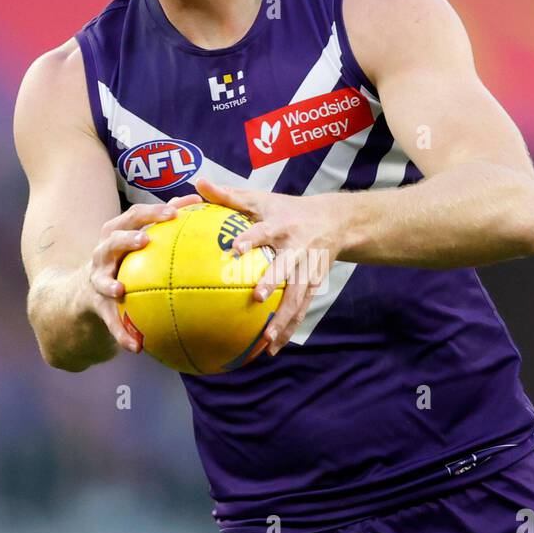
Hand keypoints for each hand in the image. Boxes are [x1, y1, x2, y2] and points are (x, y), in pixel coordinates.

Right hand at [86, 192, 203, 353]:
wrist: (85, 291)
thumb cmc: (124, 260)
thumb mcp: (139, 241)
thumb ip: (165, 224)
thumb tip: (199, 202)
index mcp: (117, 233)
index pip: (133, 216)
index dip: (152, 212)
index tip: (173, 212)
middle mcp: (103, 253)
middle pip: (112, 240)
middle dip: (127, 239)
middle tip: (144, 240)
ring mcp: (98, 279)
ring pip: (101, 279)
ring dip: (110, 283)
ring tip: (121, 290)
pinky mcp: (97, 305)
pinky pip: (109, 321)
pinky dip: (121, 333)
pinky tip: (135, 347)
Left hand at [192, 174, 341, 354]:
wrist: (335, 221)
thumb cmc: (287, 209)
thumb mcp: (261, 199)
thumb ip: (229, 195)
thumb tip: (198, 182)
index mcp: (282, 226)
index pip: (264, 232)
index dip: (251, 239)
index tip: (235, 248)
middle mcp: (297, 249)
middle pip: (286, 267)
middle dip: (274, 282)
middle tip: (257, 298)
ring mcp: (308, 269)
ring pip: (296, 296)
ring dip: (283, 319)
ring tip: (266, 342)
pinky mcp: (314, 285)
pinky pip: (300, 310)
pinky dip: (288, 330)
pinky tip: (271, 350)